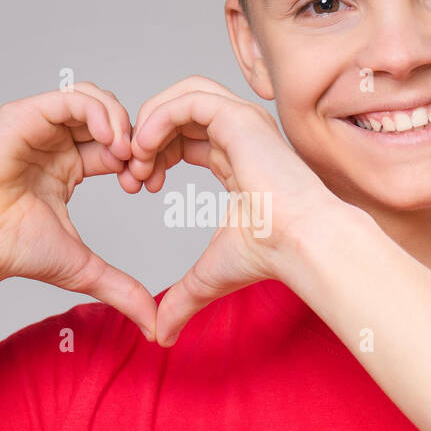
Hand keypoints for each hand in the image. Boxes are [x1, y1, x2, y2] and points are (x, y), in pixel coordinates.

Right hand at [0, 81, 158, 338]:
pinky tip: (109, 140)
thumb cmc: (11, 252)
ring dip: (119, 121)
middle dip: (133, 139)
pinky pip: (70, 98)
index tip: (145, 186)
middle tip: (141, 168)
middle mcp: (52, 143)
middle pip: (108, 119)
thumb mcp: (83, 269)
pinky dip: (97, 112)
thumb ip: (120, 289)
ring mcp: (37, 127)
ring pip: (91, 100)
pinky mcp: (23, 116)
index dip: (137, 159)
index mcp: (67, 168)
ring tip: (126, 152)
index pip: (115, 147)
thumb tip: (153, 325)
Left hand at [126, 76, 336, 345]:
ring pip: (183, 94)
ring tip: (134, 157)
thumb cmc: (270, 255)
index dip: (153, 154)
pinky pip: (187, 99)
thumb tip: (160, 335)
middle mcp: (240, 132)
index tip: (136, 186)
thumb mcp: (209, 275)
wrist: (301, 245)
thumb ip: (182, 298)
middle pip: (180, 109)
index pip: (184, 136)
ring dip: (149, 122)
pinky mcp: (240, 117)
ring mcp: (242, 120)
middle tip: (129, 174)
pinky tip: (144, 150)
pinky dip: (158, 118)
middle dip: (146, 137)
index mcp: (235, 157)